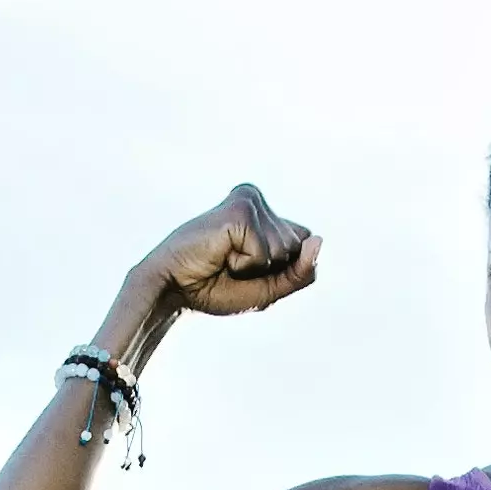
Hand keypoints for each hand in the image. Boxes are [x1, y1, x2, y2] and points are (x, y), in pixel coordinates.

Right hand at [138, 184, 320, 319]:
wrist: (172, 289)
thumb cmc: (214, 287)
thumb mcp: (268, 288)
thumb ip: (300, 271)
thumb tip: (318, 241)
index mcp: (263, 212)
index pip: (303, 244)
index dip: (281, 269)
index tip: (245, 270)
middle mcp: (257, 200)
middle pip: (298, 247)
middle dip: (269, 270)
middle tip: (230, 266)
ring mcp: (249, 202)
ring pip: (284, 250)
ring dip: (255, 269)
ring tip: (224, 259)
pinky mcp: (240, 210)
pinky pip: (266, 254)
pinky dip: (245, 266)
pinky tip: (220, 255)